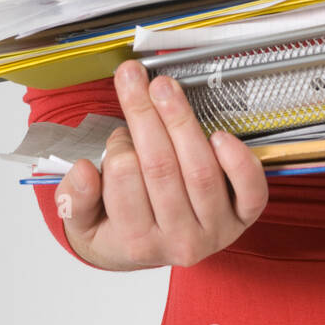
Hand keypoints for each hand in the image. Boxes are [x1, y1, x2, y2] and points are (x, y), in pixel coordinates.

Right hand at [53, 61, 267, 270]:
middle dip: (145, 115)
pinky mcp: (244, 216)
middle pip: (162, 168)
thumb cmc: (121, 226)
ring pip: (200, 171)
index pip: (124, 180)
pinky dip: (238, 161)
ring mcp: (216, 230)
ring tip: (164, 89)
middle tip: (134, 77)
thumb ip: (74, 200)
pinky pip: (250, 190)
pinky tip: (221, 135)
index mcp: (136, 243)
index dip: (119, 146)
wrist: (155, 247)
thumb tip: (85, 171)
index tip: (118, 131)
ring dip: (181, 121)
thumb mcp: (84, 221)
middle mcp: (179, 241)